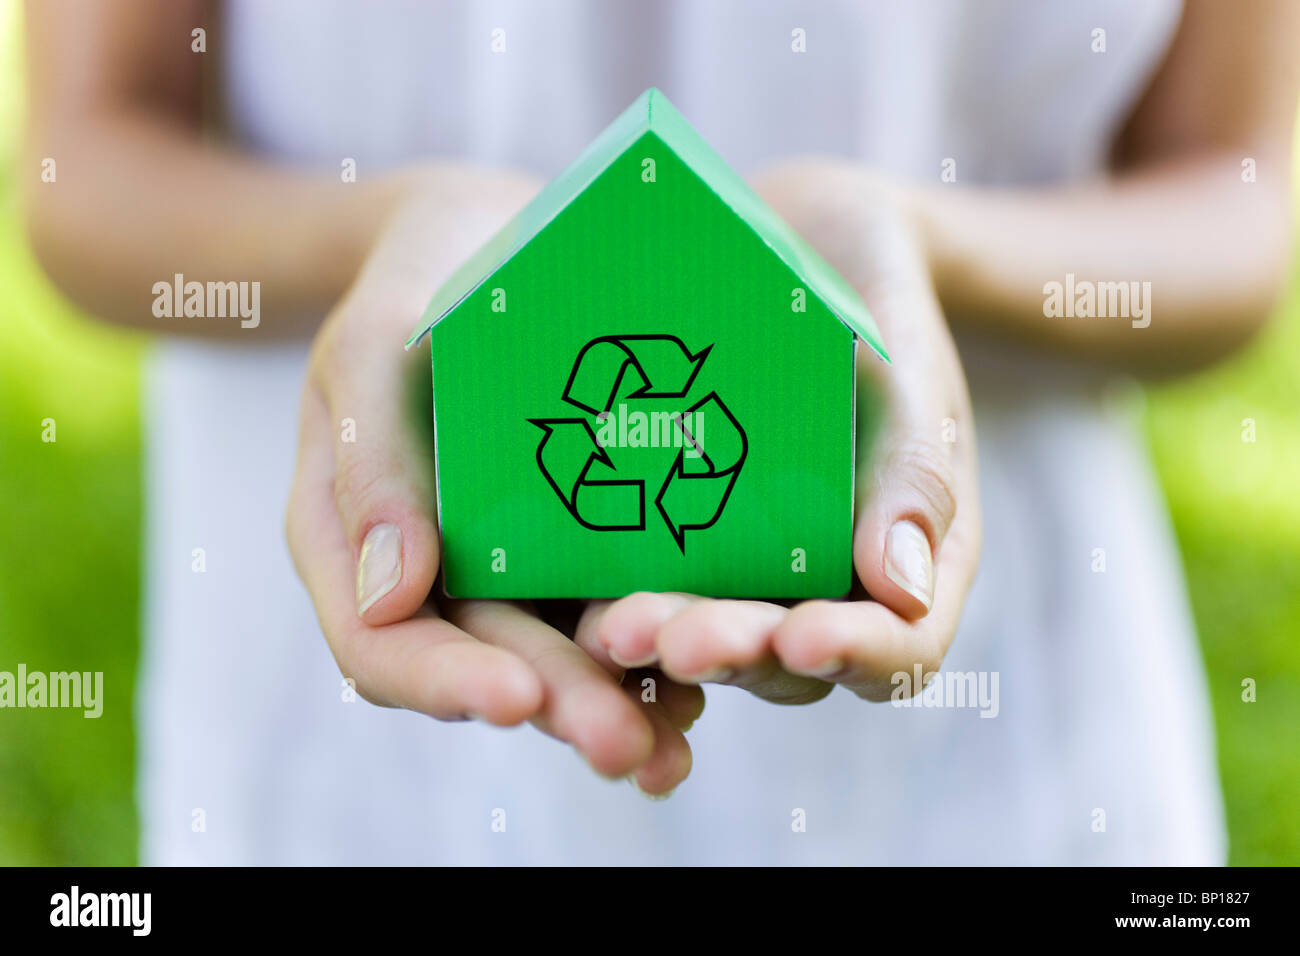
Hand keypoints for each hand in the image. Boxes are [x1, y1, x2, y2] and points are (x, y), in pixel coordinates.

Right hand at [285, 165, 698, 793]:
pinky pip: (618, 604)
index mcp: (357, 541)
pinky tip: (721, 671)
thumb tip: (387, 598)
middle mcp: (437, 572)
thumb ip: (369, 456)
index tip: (516, 698)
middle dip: (560, 708)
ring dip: (622, 706)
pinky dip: (662, 648)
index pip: (381, 645)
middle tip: (629, 749)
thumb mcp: (375, 345)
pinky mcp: (584, 541)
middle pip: (489, 665)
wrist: (498, 236)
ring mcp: (513, 563)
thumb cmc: (418, 279)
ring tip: (683, 740)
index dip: (445, 682)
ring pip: (561, 655)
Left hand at [595, 159, 981, 702]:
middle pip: (789, 663)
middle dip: (735, 654)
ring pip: (715, 641)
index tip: (805, 638)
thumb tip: (903, 588)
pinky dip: (615, 597)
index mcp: (906, 558)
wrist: (799, 242)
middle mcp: (828, 585)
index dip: (859, 657)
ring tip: (611, 627)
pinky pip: (652, 585)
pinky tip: (571, 590)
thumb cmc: (876, 296)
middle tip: (676, 642)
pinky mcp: (680, 539)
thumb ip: (917, 467)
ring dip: (665, 641)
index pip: (900, 647)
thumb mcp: (911, 365)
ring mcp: (751, 571)